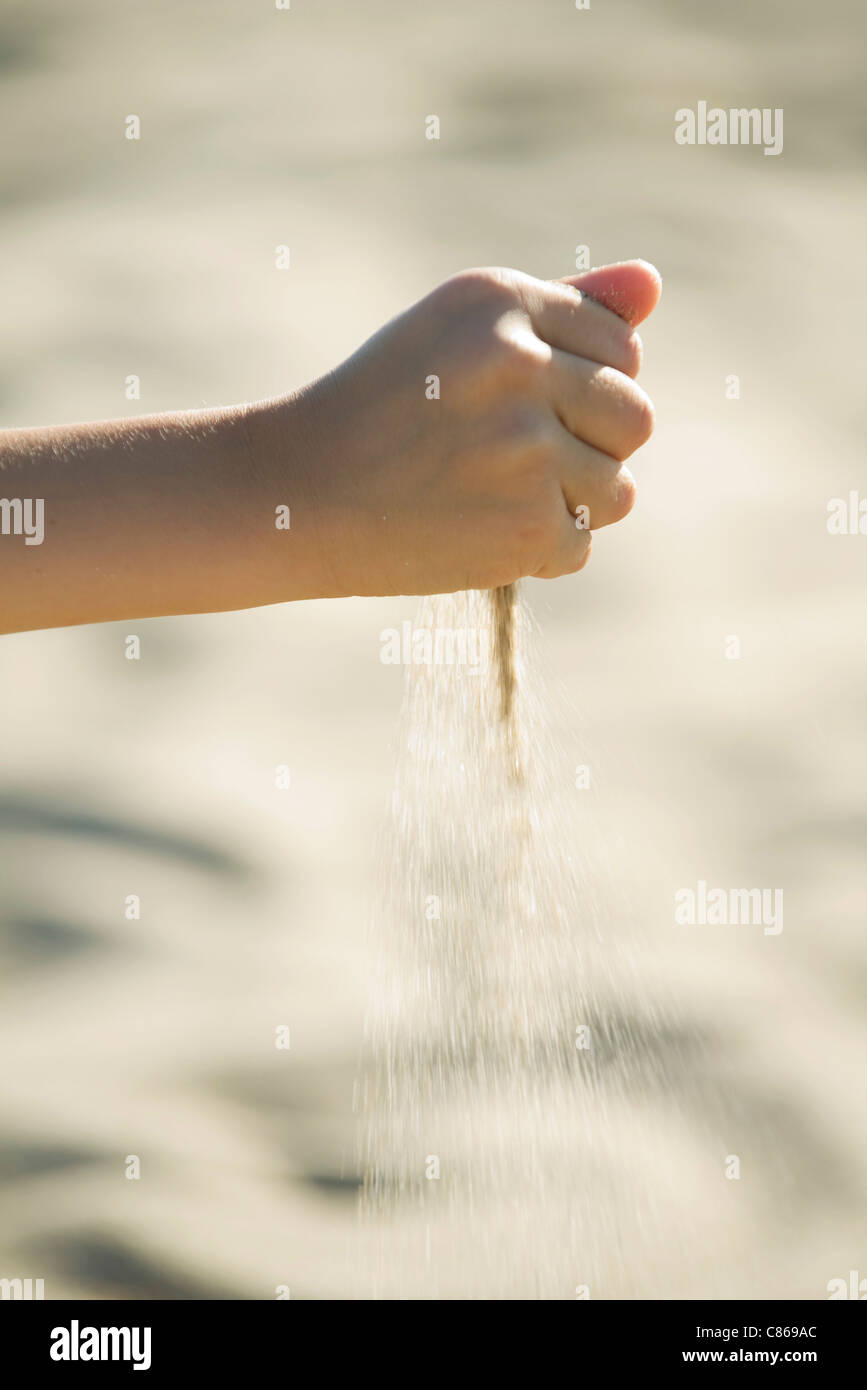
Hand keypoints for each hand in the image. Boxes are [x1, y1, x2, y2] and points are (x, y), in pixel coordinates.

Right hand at [270, 260, 660, 596]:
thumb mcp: (460, 334)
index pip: (622, 347)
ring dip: (567, 504)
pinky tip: (475, 530)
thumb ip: (563, 309)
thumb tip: (653, 283)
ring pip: (616, 489)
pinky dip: (534, 550)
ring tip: (492, 496)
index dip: (581, 386)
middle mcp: (519, 365)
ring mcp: (526, 450)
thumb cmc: (382, 406)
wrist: (295, 492)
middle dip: (589, 446)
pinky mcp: (524, 526)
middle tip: (511, 459)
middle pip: (634, 418)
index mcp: (503, 301)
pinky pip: (579, 544)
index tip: (518, 405)